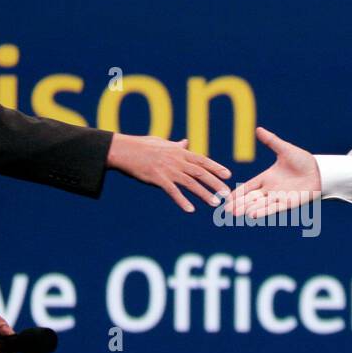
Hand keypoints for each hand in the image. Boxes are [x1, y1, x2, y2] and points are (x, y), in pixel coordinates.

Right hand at [107, 133, 231, 212]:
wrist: (124, 150)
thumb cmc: (142, 146)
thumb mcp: (162, 143)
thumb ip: (176, 146)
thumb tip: (185, 142)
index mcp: (179, 152)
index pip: (202, 159)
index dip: (216, 167)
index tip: (228, 175)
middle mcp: (177, 160)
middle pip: (200, 172)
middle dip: (215, 183)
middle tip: (226, 193)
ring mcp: (168, 169)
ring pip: (190, 183)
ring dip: (203, 194)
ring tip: (214, 203)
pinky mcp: (158, 178)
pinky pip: (172, 191)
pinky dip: (182, 200)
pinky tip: (190, 209)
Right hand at [222, 127, 320, 217]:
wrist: (320, 171)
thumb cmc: (303, 160)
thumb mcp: (285, 150)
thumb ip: (271, 141)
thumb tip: (258, 129)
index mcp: (267, 177)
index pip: (248, 186)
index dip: (238, 193)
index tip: (227, 198)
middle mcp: (270, 189)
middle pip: (250, 198)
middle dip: (239, 204)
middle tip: (226, 210)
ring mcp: (278, 197)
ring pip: (259, 205)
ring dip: (247, 209)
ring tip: (236, 213)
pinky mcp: (288, 203)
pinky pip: (272, 208)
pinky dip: (262, 211)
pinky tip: (252, 215)